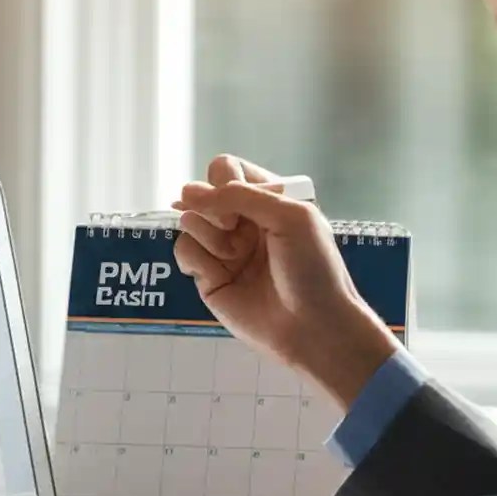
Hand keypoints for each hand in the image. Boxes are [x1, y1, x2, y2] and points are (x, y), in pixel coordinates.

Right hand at [172, 155, 399, 409]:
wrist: (312, 327)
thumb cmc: (313, 269)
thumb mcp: (291, 217)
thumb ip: (241, 196)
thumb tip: (188, 193)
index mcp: (267, 199)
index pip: (226, 169)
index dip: (224, 182)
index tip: (240, 206)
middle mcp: (242, 219)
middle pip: (200, 192)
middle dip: (212, 208)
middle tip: (233, 228)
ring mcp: (223, 247)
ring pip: (189, 221)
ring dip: (208, 236)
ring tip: (233, 257)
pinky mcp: (208, 276)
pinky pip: (184, 250)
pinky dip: (196, 258)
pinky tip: (216, 273)